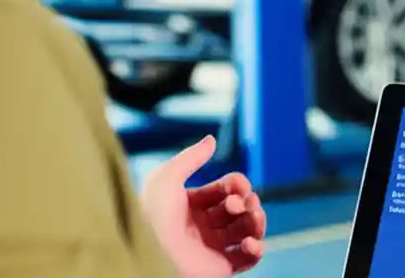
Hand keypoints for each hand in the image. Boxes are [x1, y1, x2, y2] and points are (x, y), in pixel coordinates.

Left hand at [141, 135, 267, 276]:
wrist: (147, 253)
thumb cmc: (151, 214)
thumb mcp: (167, 176)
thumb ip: (191, 156)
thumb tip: (211, 139)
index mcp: (190, 206)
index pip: (224, 190)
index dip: (236, 184)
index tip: (239, 185)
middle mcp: (203, 227)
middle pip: (238, 208)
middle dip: (245, 202)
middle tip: (236, 204)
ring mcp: (212, 248)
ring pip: (247, 231)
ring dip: (256, 221)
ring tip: (253, 217)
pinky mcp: (220, 268)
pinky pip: (248, 260)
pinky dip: (256, 250)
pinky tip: (250, 242)